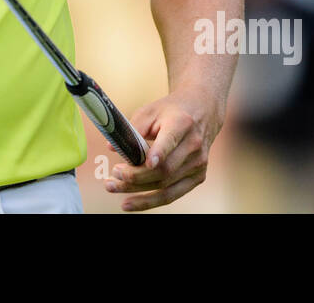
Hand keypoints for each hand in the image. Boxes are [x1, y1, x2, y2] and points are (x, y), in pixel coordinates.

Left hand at [104, 90, 222, 210]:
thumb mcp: (151, 110)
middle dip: (136, 177)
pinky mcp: (198, 177)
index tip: (148, 163)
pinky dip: (150, 201)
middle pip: (165, 169)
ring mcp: (198, 164)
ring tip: (113, 188)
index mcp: (181, 123)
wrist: (202, 111)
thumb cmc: (171, 111)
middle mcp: (194, 145)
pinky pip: (172, 195)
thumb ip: (132, 128)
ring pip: (166, 185)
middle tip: (112, 177)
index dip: (160, 153)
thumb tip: (111, 147)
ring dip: (137, 192)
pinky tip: (131, 202)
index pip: (171, 141)